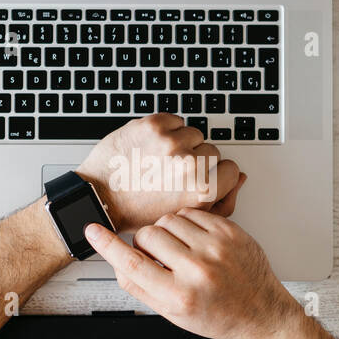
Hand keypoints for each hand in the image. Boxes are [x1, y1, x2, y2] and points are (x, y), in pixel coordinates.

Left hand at [77, 114, 244, 232]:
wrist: (100, 197)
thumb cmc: (137, 212)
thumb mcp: (184, 218)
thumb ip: (219, 202)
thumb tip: (239, 178)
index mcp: (200, 191)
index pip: (231, 169)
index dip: (216, 174)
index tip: (201, 176)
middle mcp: (188, 166)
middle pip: (211, 151)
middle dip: (196, 160)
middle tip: (173, 173)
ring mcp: (169, 143)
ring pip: (193, 133)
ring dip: (181, 144)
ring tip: (160, 160)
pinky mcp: (151, 126)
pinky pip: (174, 120)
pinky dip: (165, 130)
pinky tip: (152, 147)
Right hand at [84, 208, 300, 338]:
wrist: (259, 313)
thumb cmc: (217, 316)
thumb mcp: (172, 314)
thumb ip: (140, 288)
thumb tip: (116, 260)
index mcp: (179, 296)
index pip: (132, 264)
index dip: (106, 245)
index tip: (92, 231)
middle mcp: (198, 271)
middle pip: (148, 236)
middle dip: (145, 243)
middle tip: (158, 257)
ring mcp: (217, 249)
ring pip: (168, 220)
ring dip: (166, 231)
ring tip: (180, 250)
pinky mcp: (230, 232)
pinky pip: (191, 213)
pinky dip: (187, 223)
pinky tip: (195, 240)